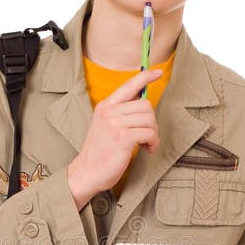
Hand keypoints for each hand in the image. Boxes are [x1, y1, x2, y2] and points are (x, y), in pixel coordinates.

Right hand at [68, 68, 161, 209]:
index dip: (145, 77)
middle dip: (152, 121)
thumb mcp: (106, 126)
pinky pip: (149, 133)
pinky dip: (153, 142)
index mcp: (105, 106)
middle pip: (145, 104)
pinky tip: (147, 149)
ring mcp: (115, 124)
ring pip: (149, 119)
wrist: (87, 172)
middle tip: (147, 135)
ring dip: (153, 133)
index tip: (157, 72)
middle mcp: (109, 111)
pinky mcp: (123, 138)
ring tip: (146, 144)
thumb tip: (143, 104)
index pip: (129, 85)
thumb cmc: (100, 152)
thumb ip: (121, 113)